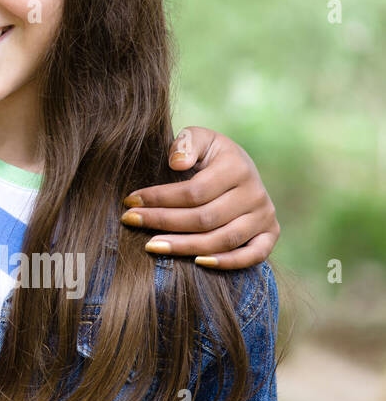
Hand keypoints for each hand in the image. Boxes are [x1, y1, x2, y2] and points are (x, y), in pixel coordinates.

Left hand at [121, 127, 278, 268]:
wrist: (239, 167)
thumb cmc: (209, 154)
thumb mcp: (198, 138)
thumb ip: (186, 144)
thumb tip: (177, 163)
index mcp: (237, 167)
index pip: (194, 191)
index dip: (160, 198)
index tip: (130, 201)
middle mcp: (255, 193)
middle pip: (204, 218)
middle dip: (163, 221)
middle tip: (131, 221)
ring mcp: (265, 216)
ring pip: (223, 239)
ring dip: (185, 246)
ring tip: (151, 245)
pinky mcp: (270, 234)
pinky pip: (253, 256)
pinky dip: (228, 262)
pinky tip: (197, 262)